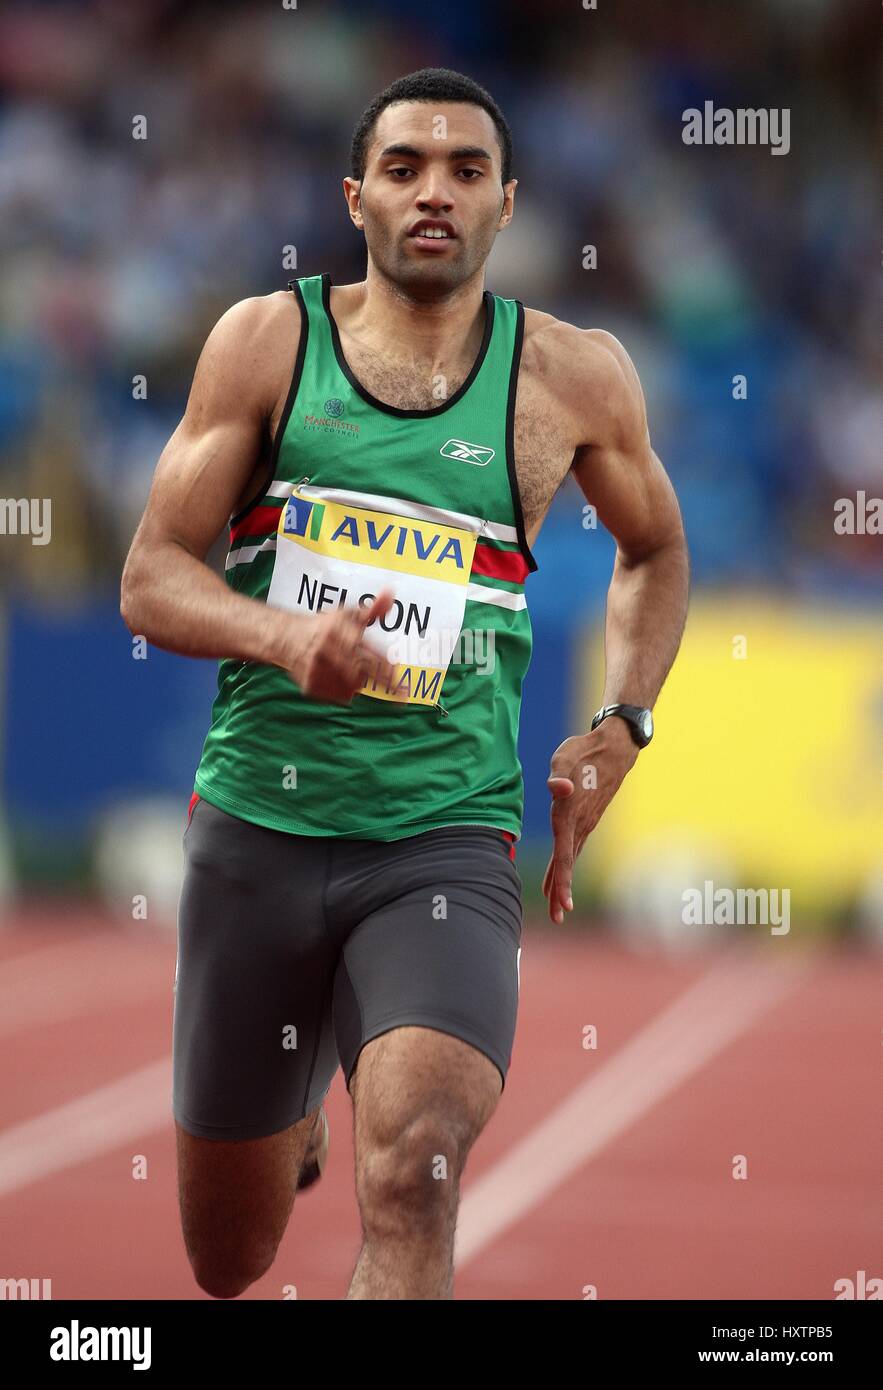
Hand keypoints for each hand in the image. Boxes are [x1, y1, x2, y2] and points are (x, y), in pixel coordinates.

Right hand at [282, 589, 405, 704]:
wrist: (287, 638)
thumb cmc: (324, 626)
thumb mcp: (348, 614)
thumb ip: (373, 609)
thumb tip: (391, 592)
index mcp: (339, 631)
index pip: (367, 654)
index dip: (385, 670)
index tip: (400, 683)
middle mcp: (326, 649)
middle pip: (359, 675)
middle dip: (376, 682)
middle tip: (391, 690)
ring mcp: (316, 668)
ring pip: (350, 688)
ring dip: (357, 684)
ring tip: (351, 671)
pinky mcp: (309, 683)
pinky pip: (337, 695)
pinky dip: (343, 691)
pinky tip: (337, 678)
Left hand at [543, 718, 638, 923]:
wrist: (615, 747)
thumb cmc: (585, 750)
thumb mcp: (566, 756)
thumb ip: (558, 774)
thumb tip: (557, 788)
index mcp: (570, 812)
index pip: (563, 852)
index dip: (561, 879)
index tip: (562, 904)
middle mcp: (580, 823)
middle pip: (568, 863)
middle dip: (561, 892)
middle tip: (556, 918)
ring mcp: (586, 822)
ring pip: (571, 858)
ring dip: (563, 882)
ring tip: (556, 907)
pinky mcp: (586, 818)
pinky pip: (573, 847)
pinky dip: (565, 864)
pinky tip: (559, 873)